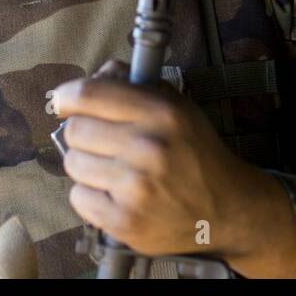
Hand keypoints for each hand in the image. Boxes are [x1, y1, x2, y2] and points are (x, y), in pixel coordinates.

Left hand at [52, 63, 295, 274]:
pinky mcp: (124, 221)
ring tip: (113, 170)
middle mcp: (147, 147)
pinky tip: (115, 194)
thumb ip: (138, 87)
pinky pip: (78, 199)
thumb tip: (96, 74)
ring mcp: (135, 188)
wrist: (228, 210)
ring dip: (87, 166)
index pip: (88, 95)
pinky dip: (91, 196)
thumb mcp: (180, 108)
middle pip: (75, 130)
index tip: (67, 103)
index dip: (68, 97)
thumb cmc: (199, 154)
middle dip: (83, 133)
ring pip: (73, 164)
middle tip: (102, 142)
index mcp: (161, 113)